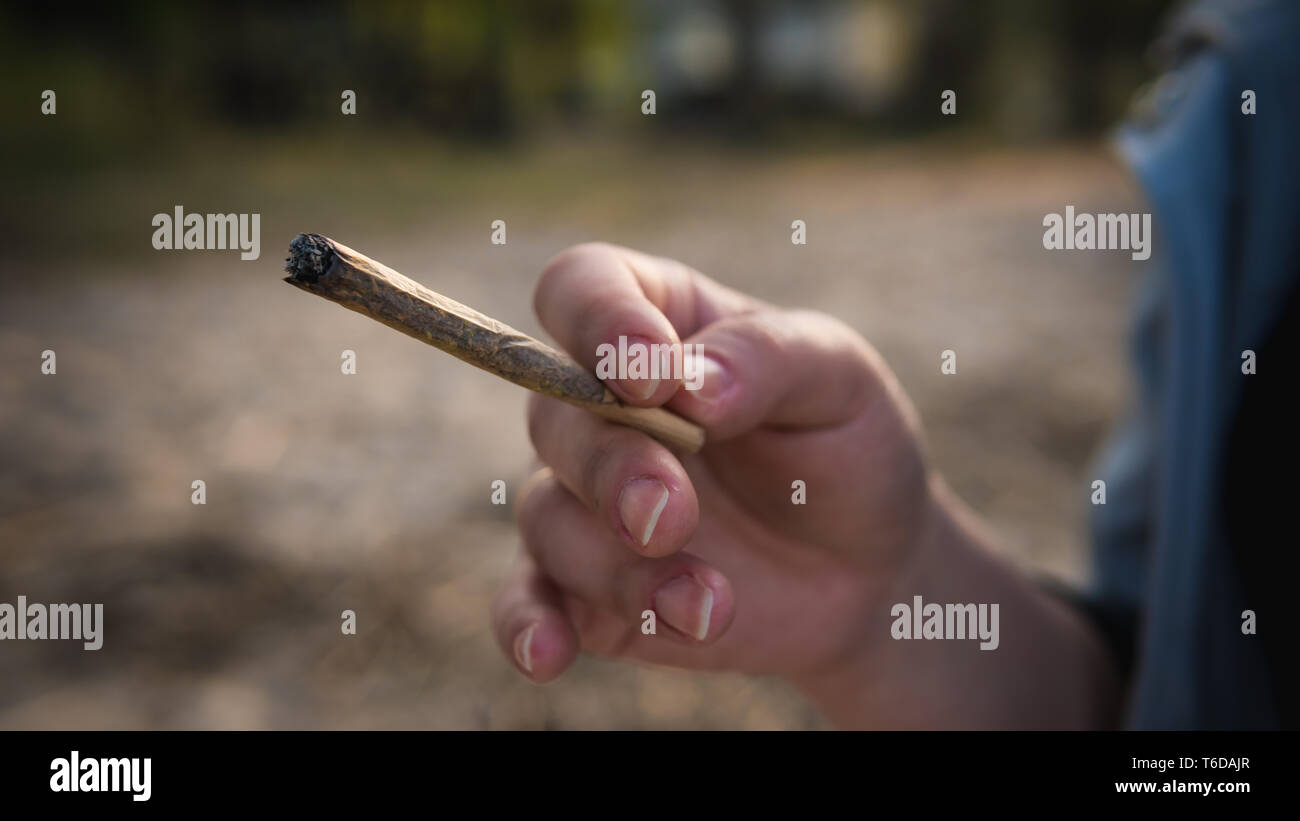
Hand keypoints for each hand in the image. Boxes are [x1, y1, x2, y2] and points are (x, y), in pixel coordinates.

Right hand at [491, 243, 1118, 727]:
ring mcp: (587, 498)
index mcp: (656, 322)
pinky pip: (527, 600)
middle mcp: (601, 405)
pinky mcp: (587, 585)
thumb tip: (690, 384)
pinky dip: (527, 624)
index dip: (598, 322)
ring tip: (712, 606)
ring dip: (618, 566)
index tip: (651, 379)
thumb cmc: (846, 448)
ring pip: (549, 515)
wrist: (868, 570)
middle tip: (672, 513)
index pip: (582, 289)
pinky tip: (550, 653)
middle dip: (612, 468)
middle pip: (554, 412)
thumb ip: (768, 360)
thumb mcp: (840, 380)